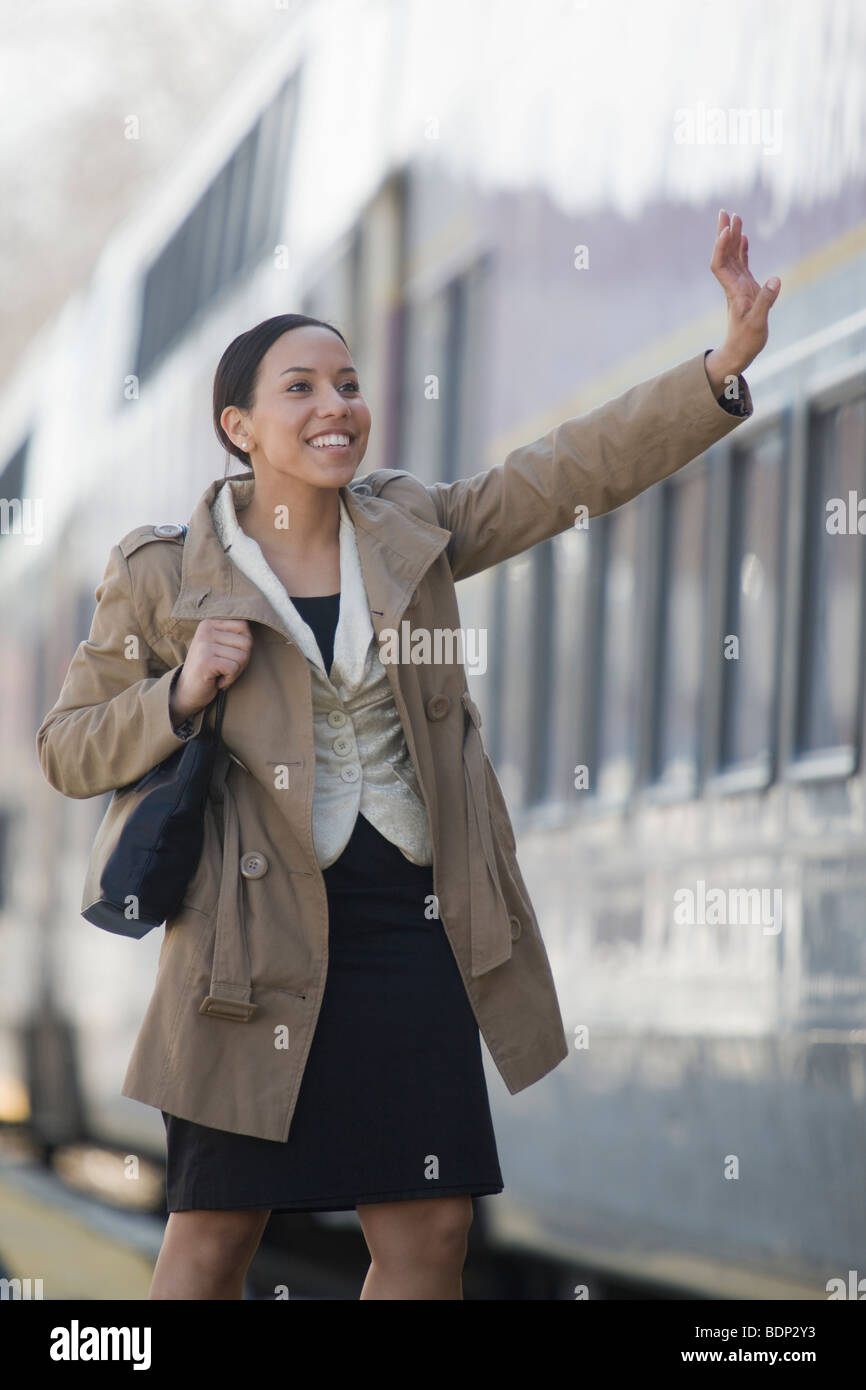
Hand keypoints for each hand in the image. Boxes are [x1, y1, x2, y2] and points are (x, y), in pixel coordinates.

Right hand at [169, 618, 252, 721]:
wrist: (188, 692)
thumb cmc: (211, 669)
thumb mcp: (221, 646)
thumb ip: (235, 635)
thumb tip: (261, 621)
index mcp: (210, 623)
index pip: (244, 626)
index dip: (244, 646)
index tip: (228, 656)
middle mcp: (205, 630)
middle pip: (247, 642)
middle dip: (241, 661)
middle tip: (224, 668)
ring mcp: (204, 645)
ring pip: (242, 657)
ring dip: (235, 671)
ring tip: (220, 673)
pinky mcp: (205, 661)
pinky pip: (234, 668)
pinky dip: (229, 679)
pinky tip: (217, 680)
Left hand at [705, 209, 780, 391]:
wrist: (740, 351)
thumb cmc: (746, 341)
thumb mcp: (758, 323)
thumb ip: (766, 302)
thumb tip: (776, 280)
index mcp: (733, 291)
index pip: (720, 264)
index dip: (722, 246)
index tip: (728, 230)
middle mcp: (733, 285)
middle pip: (724, 254)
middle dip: (723, 233)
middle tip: (724, 212)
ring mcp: (739, 285)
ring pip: (732, 256)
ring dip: (732, 236)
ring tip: (735, 216)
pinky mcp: (746, 288)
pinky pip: (742, 264)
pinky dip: (742, 249)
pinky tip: (744, 236)